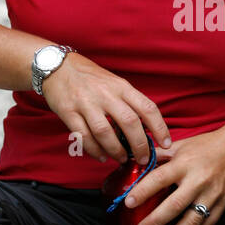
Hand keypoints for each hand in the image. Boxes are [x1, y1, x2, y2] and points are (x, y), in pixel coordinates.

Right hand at [40, 55, 170, 164]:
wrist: (57, 66)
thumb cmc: (90, 77)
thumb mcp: (115, 83)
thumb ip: (129, 103)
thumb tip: (145, 129)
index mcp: (122, 87)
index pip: (147, 108)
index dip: (159, 128)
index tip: (166, 144)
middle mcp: (106, 94)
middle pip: (129, 122)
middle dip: (139, 145)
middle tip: (143, 159)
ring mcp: (86, 103)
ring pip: (105, 132)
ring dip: (116, 150)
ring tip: (122, 159)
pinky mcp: (69, 112)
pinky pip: (83, 136)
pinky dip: (94, 150)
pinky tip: (102, 156)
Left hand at [122, 127, 224, 224]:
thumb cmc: (208, 145)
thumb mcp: (182, 144)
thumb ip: (160, 155)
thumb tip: (137, 163)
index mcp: (185, 163)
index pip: (159, 178)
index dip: (143, 191)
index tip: (128, 203)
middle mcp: (198, 180)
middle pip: (175, 205)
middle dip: (156, 221)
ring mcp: (212, 195)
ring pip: (192, 221)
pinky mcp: (222, 204)